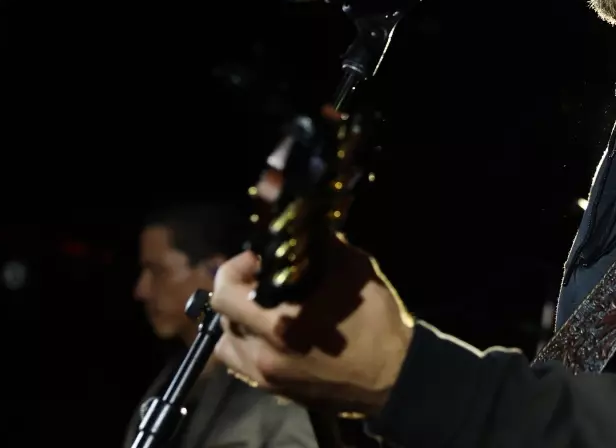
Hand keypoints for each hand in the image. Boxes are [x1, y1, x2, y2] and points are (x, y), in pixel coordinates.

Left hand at [211, 235, 414, 415]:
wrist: (394, 374)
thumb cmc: (377, 319)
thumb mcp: (355, 269)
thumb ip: (321, 246)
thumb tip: (300, 225)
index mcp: (280, 321)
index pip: (226, 289)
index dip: (238, 266)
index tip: (260, 260)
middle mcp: (264, 351)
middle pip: (221, 315)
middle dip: (236, 290)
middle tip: (260, 279)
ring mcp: (266, 375)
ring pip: (226, 343)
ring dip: (237, 321)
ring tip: (262, 310)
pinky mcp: (274, 390)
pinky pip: (241, 365)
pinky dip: (247, 345)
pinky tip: (269, 335)